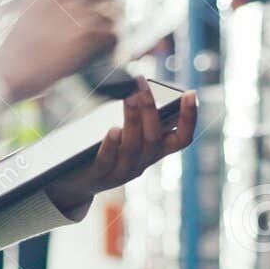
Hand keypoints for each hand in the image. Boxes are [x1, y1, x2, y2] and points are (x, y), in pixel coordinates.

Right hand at [0, 0, 116, 101]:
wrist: (12, 69)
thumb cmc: (17, 46)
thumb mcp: (27, 9)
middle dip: (105, 5)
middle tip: (101, 21)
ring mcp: (77, 11)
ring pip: (110, 14)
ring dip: (108, 27)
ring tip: (100, 39)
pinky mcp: (87, 33)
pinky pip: (112, 35)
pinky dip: (110, 45)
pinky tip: (102, 50)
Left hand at [44, 79, 198, 213]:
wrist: (79, 182)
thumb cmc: (109, 149)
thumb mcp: (129, 133)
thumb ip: (139, 116)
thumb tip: (139, 86)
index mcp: (155, 150)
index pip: (181, 138)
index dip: (189, 118)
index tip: (190, 93)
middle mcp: (143, 162)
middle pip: (154, 139)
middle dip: (150, 111)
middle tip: (143, 87)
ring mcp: (122, 172)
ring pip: (133, 148)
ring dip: (132, 121)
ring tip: (129, 98)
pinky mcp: (100, 176)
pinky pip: (108, 161)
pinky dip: (111, 145)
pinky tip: (113, 129)